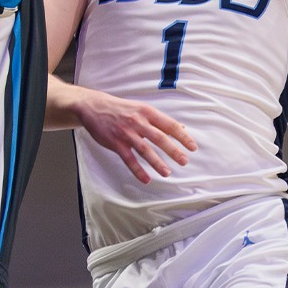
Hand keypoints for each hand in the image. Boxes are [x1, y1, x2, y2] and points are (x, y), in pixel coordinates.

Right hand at [73, 87, 194, 183]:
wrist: (94, 107)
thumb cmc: (121, 109)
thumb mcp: (142, 109)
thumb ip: (160, 120)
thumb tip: (181, 128)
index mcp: (147, 112)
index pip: (169, 125)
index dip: (182, 137)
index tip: (192, 147)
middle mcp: (138, 122)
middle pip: (159, 138)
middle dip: (173, 150)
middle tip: (184, 161)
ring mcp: (126, 133)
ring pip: (145, 150)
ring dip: (157, 162)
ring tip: (167, 173)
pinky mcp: (115, 143)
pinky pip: (128, 159)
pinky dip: (137, 170)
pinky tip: (146, 179)